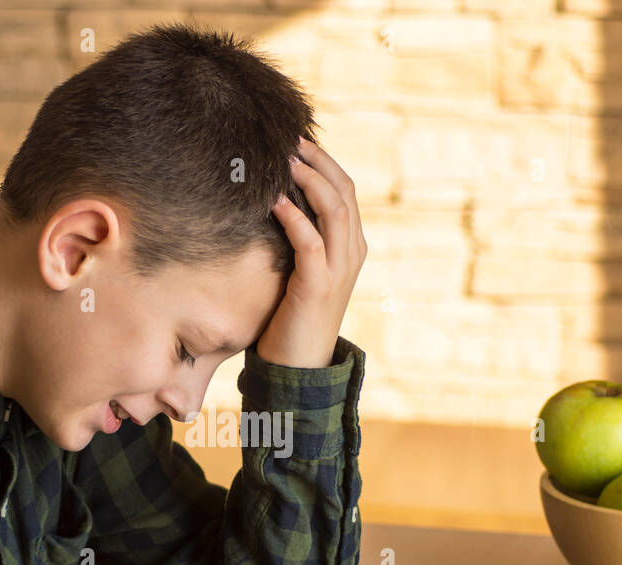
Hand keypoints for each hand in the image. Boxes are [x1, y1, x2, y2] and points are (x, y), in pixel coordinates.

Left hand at [260, 136, 368, 368]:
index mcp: (351, 246)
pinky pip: (311, 242)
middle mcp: (351, 253)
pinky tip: (274, 201)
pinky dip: (294, 217)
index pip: (345, 190)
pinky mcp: (319, 286)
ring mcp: (339, 269)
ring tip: (284, 161)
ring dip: (310, 180)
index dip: (324, 161)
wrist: (300, 367)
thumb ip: (297, 241)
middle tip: (290, 139)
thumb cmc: (291, 318)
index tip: (297, 141)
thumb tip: (270, 205)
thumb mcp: (300, 272)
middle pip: (344, 190)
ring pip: (335, 209)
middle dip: (318, 161)